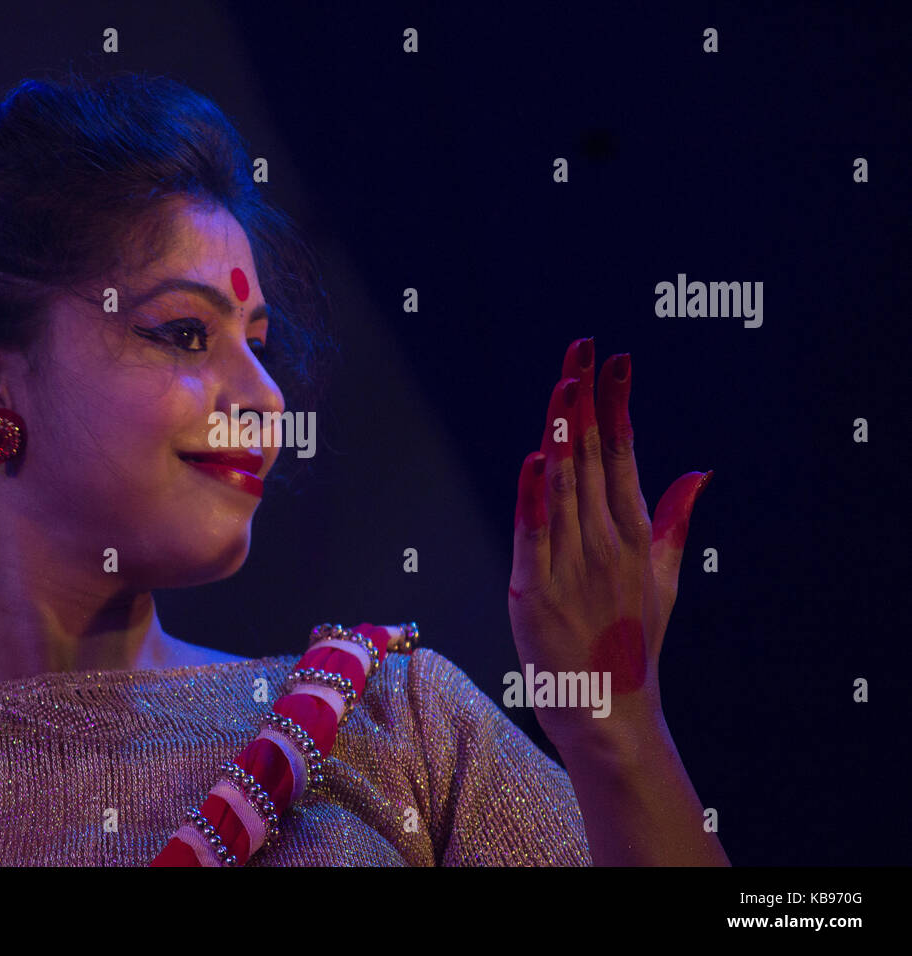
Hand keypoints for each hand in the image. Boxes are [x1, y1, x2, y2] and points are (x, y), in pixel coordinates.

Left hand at [507, 338, 711, 757]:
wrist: (609, 709)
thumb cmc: (631, 642)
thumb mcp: (661, 577)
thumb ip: (673, 520)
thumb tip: (700, 471)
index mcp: (632, 534)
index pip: (624, 453)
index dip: (617, 403)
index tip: (615, 359)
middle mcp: (605, 542)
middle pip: (593, 457)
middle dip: (587, 400)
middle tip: (583, 348)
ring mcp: (572, 564)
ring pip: (564, 486)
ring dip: (562, 433)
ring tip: (564, 385)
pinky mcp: (536, 589)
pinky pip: (534, 533)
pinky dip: (534, 495)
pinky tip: (536, 458)